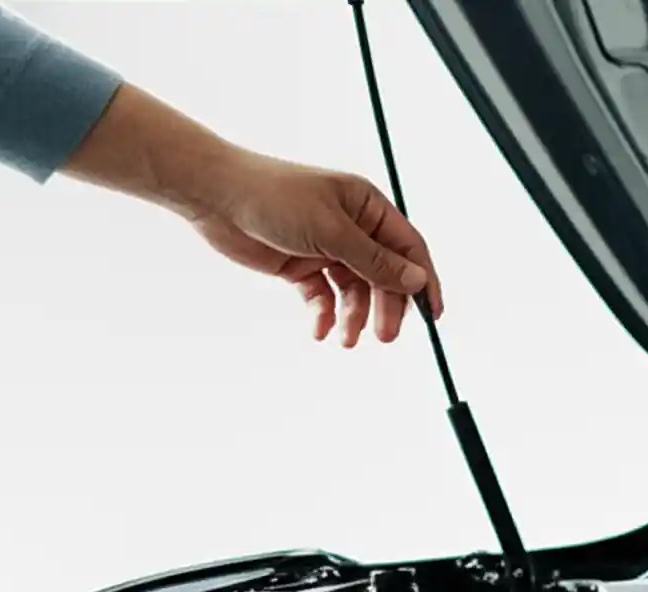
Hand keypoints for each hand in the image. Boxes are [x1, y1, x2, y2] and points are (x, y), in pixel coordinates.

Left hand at [60, 84, 442, 346]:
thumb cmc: (274, 198)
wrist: (215, 197)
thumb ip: (375, 261)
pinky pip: (323, 296)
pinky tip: (318, 330)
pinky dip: (323, 314)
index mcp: (367, 206)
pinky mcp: (300, 266)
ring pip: (354, 290)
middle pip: (383, 274)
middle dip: (386, 306)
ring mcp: (326, 247)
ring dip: (354, 316)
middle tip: (384, 336)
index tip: (432, 315)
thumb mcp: (331, 232)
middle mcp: (352, 227)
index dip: (423, 281)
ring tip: (347, 339)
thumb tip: (417, 280)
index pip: (408, 248)